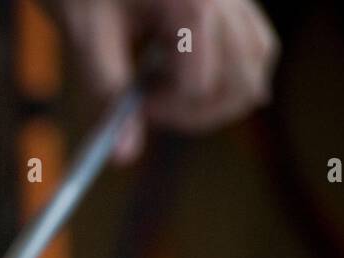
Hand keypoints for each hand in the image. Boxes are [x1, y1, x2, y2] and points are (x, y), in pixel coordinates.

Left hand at [51, 0, 279, 162]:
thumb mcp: (86, 36)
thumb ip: (108, 93)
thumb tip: (123, 156)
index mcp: (193, 4)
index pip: (199, 85)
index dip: (165, 109)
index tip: (133, 103)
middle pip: (242, 83)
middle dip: (198, 111)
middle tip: (151, 103)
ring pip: (257, 67)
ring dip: (216, 95)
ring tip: (165, 81)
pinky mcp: (237, 1)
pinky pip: (255, 46)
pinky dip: (228, 71)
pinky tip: (181, 67)